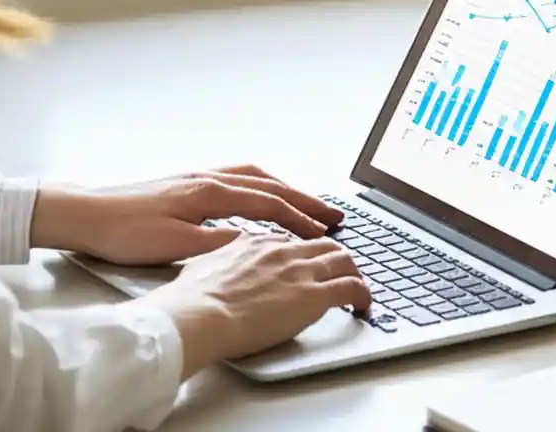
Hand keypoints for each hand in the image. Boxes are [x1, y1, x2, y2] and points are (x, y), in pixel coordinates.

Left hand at [30, 164, 343, 264]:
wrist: (84, 213)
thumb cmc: (123, 232)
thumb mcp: (174, 247)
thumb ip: (217, 243)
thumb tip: (252, 242)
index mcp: (209, 193)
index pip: (267, 203)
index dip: (299, 218)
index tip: (323, 231)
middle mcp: (208, 178)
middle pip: (269, 184)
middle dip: (304, 199)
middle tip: (332, 214)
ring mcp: (197, 177)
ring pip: (255, 176)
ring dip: (285, 189)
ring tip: (306, 203)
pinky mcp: (186, 183)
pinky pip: (238, 178)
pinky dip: (261, 186)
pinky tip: (261, 197)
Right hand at [141, 233, 370, 378]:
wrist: (199, 315)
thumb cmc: (192, 299)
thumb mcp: (201, 265)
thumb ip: (217, 260)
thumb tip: (217, 264)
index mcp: (256, 242)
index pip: (292, 241)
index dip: (304, 251)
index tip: (307, 260)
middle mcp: (283, 250)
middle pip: (324, 244)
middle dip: (337, 256)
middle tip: (342, 268)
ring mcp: (301, 271)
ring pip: (344, 260)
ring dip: (353, 273)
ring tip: (356, 286)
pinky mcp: (314, 296)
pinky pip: (352, 288)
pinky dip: (363, 294)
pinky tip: (363, 305)